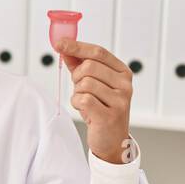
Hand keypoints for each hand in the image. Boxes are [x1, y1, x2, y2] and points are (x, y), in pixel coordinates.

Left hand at [55, 37, 133, 163]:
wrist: (112, 140)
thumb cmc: (101, 109)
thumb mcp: (92, 84)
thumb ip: (79, 65)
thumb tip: (64, 46)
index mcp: (122, 72)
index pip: (98, 52)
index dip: (77, 47)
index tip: (59, 44)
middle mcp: (125, 84)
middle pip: (88, 67)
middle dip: (76, 78)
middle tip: (81, 89)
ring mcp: (120, 100)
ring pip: (84, 84)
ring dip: (77, 93)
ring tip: (87, 103)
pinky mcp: (110, 115)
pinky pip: (83, 100)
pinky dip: (78, 104)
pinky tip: (86, 111)